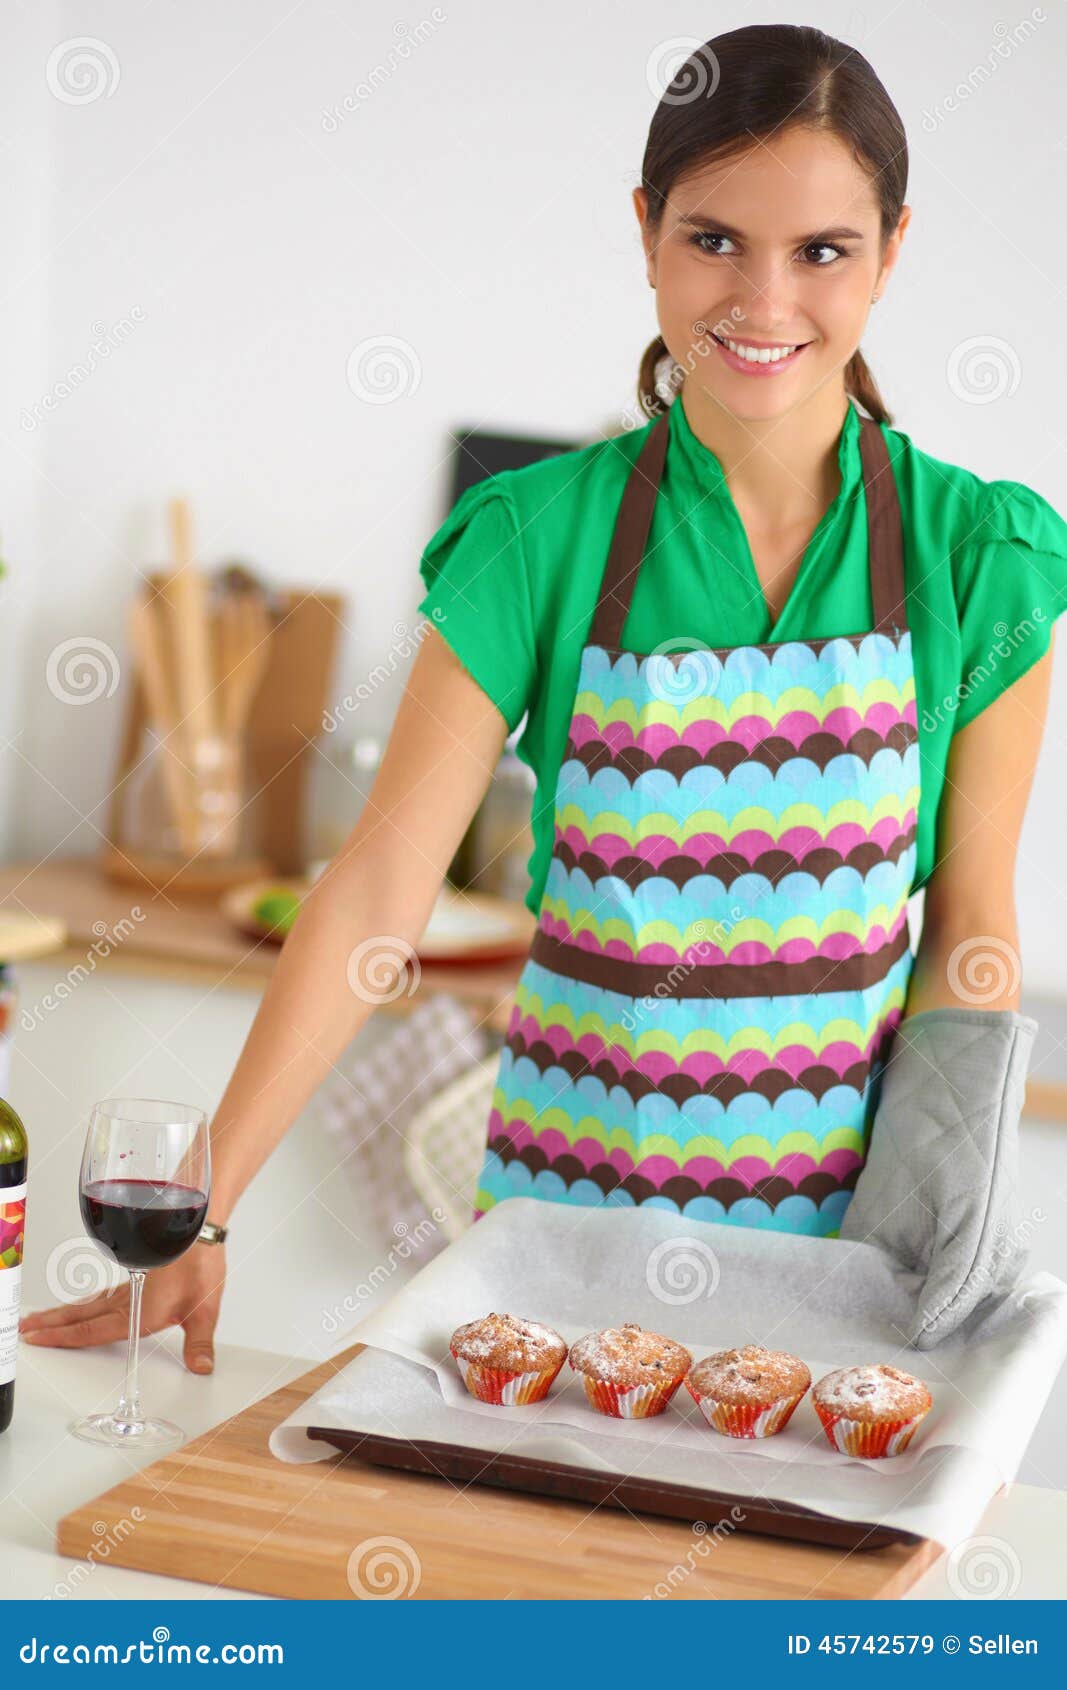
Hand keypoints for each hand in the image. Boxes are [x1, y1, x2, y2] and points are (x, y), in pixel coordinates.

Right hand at [19, 1243, 225, 1373]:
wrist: (202, 1228)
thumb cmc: (202, 1264)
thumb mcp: (205, 1309)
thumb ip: (199, 1342)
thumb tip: (200, 1367)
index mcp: (138, 1313)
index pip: (92, 1330)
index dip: (63, 1337)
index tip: (38, 1339)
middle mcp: (128, 1299)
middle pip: (81, 1315)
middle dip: (51, 1324)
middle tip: (25, 1329)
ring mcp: (130, 1285)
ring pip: (89, 1302)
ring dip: (63, 1312)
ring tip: (41, 1318)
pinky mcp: (138, 1275)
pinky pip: (102, 1293)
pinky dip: (85, 1300)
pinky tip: (83, 1303)